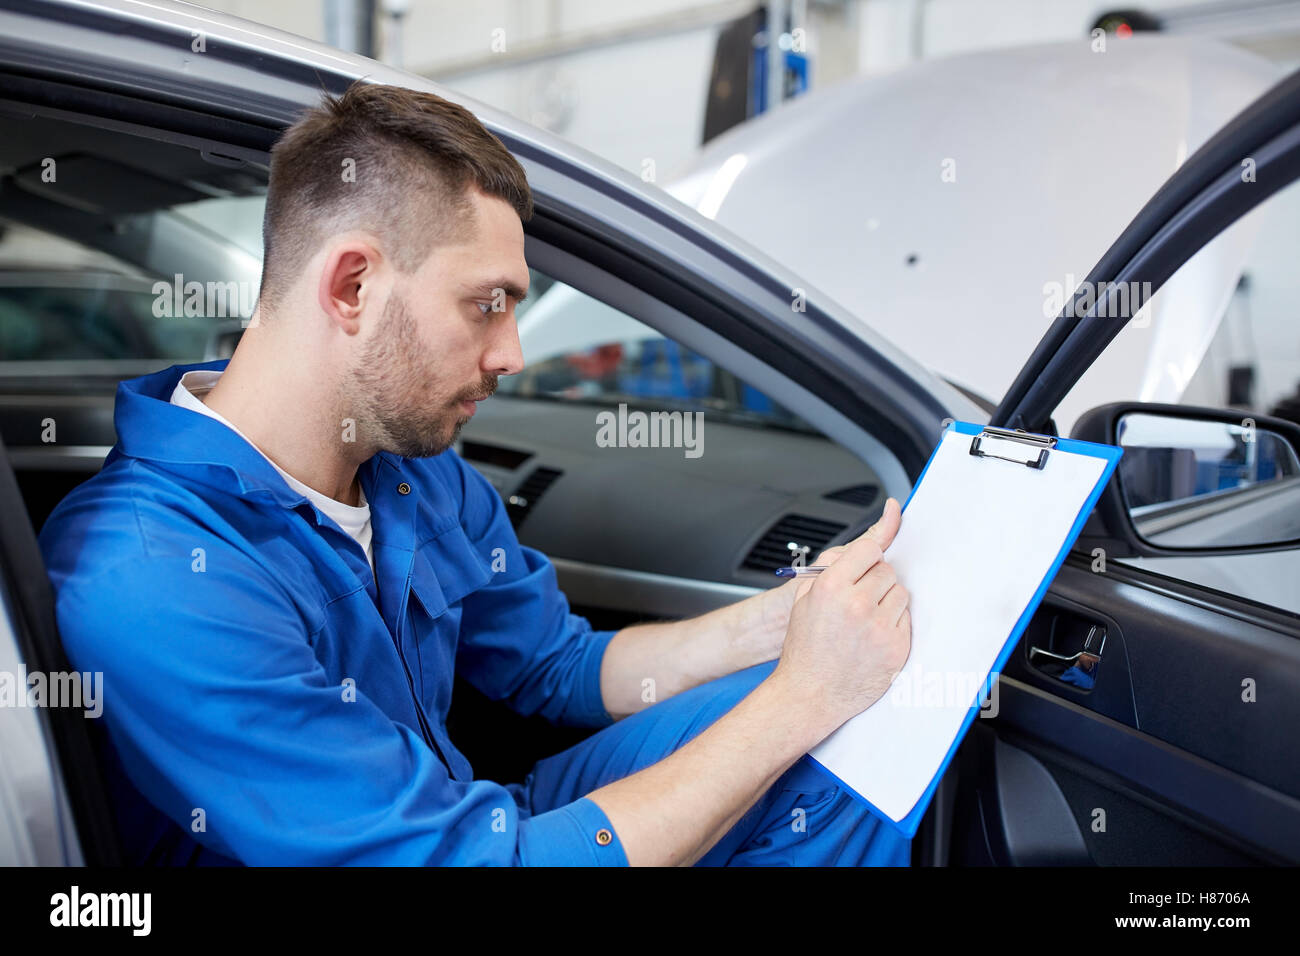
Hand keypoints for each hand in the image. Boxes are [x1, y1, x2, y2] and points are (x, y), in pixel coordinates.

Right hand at [761, 497, 902, 639]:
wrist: (809, 695)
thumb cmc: (805, 648)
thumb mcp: (805, 599)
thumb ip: (832, 565)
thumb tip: (872, 531)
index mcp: (831, 587)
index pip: (869, 550)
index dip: (866, 559)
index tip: (862, 568)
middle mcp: (857, 605)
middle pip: (887, 571)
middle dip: (875, 581)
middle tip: (859, 600)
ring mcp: (878, 627)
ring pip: (900, 593)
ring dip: (887, 601)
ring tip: (865, 620)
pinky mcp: (895, 647)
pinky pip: (906, 619)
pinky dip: (893, 624)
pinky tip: (872, 637)